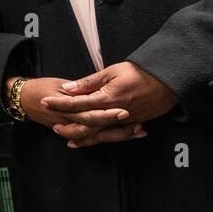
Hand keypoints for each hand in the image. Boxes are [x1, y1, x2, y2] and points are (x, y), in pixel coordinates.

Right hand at [8, 75, 142, 145]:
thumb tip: (93, 89)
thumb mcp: (58, 84)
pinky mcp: (71, 130)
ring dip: (117, 136)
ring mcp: (70, 127)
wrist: (21, 99)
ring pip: (96, 136)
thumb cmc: (39, 88)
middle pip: (97, 128)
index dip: (107, 113)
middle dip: (118, 129)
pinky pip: (90, 137)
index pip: (90, 112)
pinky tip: (123, 136)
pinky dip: (109, 138)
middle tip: (138, 126)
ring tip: (136, 132)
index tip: (124, 111)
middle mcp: (69, 120)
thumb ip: (77, 88)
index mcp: (66, 107)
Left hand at [41, 62, 175, 147]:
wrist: (168, 81)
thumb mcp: (112, 71)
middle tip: (53, 127)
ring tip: (68, 139)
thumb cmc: (140, 72)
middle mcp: (114, 113)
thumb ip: (89, 82)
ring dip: (82, 138)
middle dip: (68, 127)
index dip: (59, 104)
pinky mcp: (132, 124)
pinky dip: (99, 139)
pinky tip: (90, 140)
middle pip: (85, 125)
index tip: (44, 102)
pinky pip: (112, 136)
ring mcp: (124, 121)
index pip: (76, 104)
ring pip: (99, 135)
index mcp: (107, 98)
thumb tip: (68, 88)